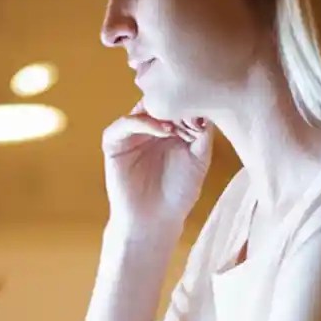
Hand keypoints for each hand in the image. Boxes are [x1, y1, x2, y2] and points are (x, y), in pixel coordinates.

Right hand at [102, 102, 212, 231]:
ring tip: (180, 125)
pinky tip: (164, 131)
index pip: (177, 102)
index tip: (207, 112)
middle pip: (160, 100)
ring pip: (143, 107)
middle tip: (194, 113)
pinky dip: (143, 122)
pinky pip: (124, 124)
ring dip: (163, 111)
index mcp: (169, 128)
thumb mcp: (199, 158)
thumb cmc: (178, 193)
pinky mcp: (113, 143)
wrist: (154, 220)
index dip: (191, 102)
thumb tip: (204, 106)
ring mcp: (130, 133)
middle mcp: (149, 127)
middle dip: (177, 104)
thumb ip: (202, 132)